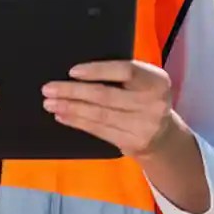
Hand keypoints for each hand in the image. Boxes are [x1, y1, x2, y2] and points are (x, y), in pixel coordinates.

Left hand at [40, 60, 178, 158]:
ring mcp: (144, 125)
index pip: (125, 71)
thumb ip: (121, 74)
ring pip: (99, 115)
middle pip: (106, 95)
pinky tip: (63, 116)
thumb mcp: (143, 82)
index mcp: (156, 80)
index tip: (72, 71)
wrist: (164, 136)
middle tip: (49, 88)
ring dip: (71, 108)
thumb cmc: (144, 99)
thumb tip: (77, 72)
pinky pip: (99, 130)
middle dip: (73, 91)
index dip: (97, 70)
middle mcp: (154, 103)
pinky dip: (77, 122)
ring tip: (50, 103)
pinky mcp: (133, 143)